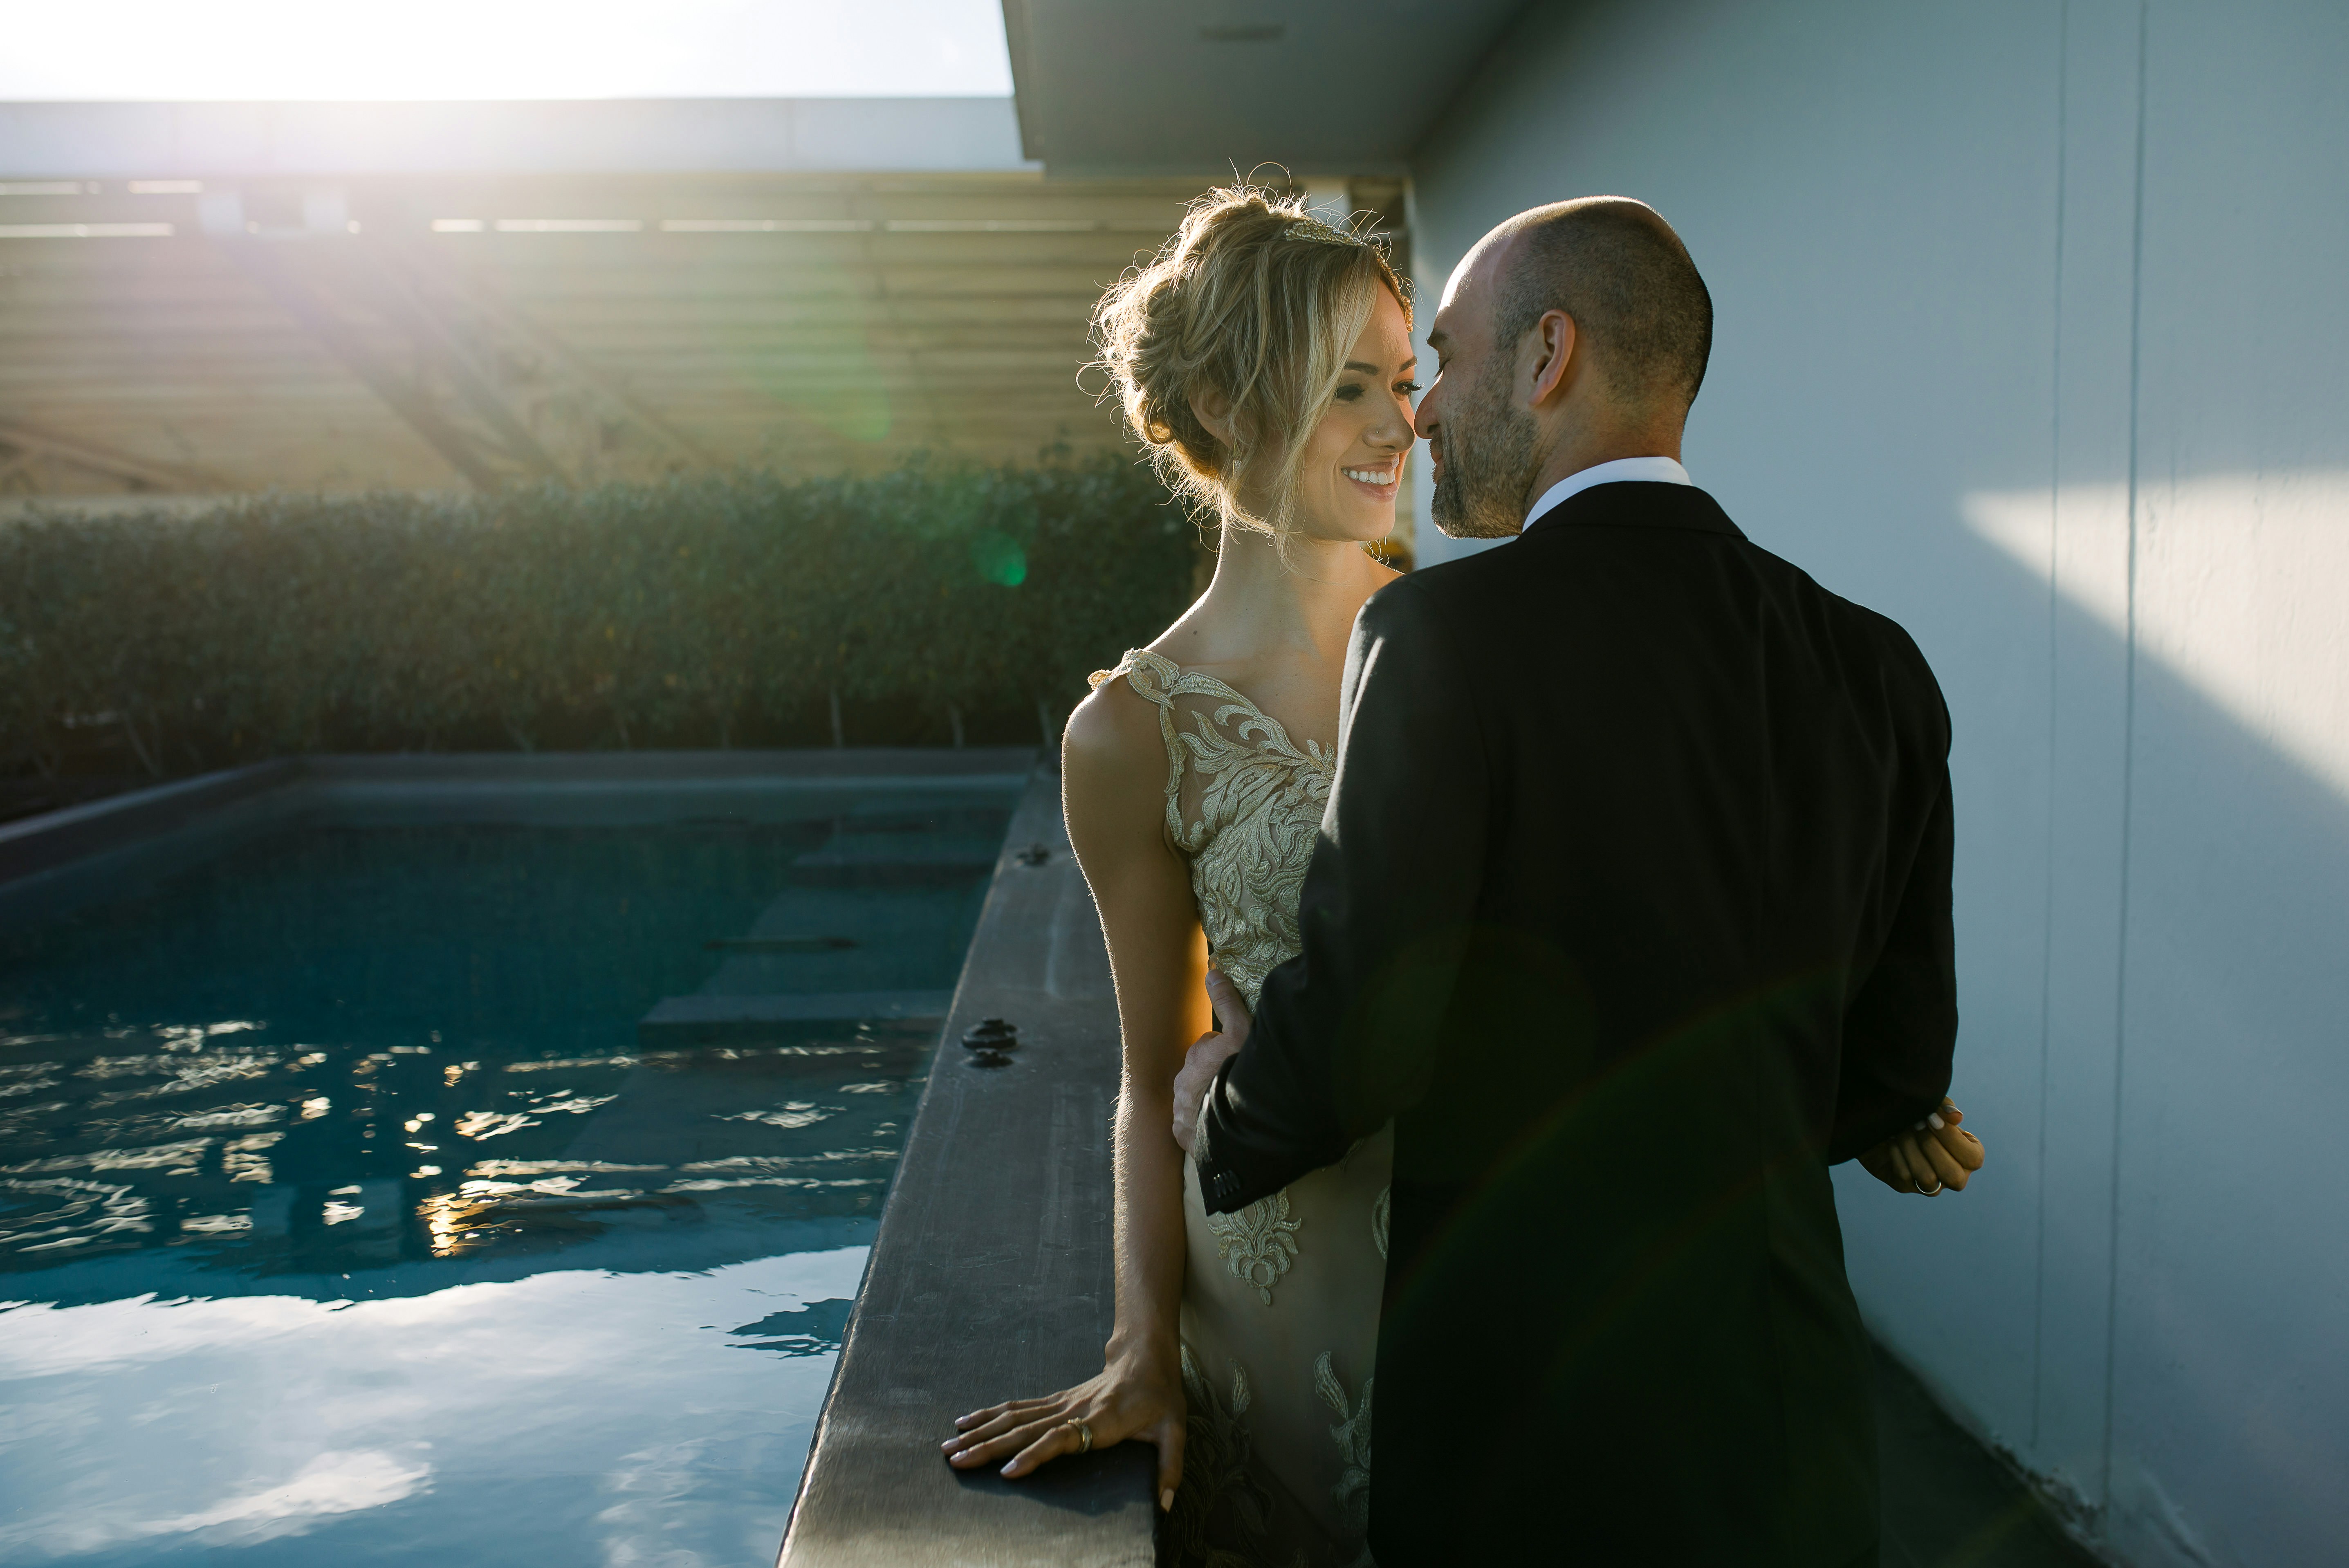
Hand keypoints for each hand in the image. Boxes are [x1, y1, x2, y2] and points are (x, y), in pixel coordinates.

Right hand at [943, 1343, 1186, 1510]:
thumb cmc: (1161, 1398)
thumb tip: (1168, 1506)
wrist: (1146, 1357)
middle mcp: (1074, 1411)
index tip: (1007, 1474)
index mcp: (1100, 1422)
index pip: (1061, 1439)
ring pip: (1014, 1418)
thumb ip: (1171, 1467)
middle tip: (956, 1460)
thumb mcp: (1175, 1431)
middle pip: (1025, 1429)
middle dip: (988, 1446)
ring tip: (950, 1445)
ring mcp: (1061, 1403)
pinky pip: (1017, 1407)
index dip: (1034, 1456)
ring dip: (981, 1431)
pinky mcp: (1055, 1400)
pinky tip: (965, 1421)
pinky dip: (989, 1414)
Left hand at [1171, 969, 1251, 1152]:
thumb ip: (1227, 1003)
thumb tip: (1212, 972)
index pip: (1208, 1048)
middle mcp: (1182, 1084)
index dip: (1227, 1051)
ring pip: (1194, 1099)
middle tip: (1239, 1083)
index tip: (1242, 1059)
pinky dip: (1204, 1125)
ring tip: (1234, 1106)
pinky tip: (1224, 1126)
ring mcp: (1181, 1112)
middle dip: (1215, 1075)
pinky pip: (1192, 1127)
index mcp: (1196, 1056)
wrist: (1245, 1126)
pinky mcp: (1185, 1136)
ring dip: (1209, 1100)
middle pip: (1199, 1073)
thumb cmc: (1246, 1075)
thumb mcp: (1244, 1032)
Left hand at [1859, 1098, 1984, 1194]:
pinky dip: (1897, 1153)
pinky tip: (1891, 1138)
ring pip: (1928, 1178)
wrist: (1882, 1122)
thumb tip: (1956, 1116)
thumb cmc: (1917, 1114)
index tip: (1932, 1119)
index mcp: (1969, 1157)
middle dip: (1932, 1146)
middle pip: (1953, 1175)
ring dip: (1912, 1148)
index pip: (1972, 1158)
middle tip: (1916, 1123)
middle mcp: (1954, 1176)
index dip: (1952, 1139)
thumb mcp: (1932, 1106)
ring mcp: (1930, 1185)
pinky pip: (1904, 1176)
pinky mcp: (1904, 1186)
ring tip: (1901, 1128)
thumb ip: (1945, 1108)